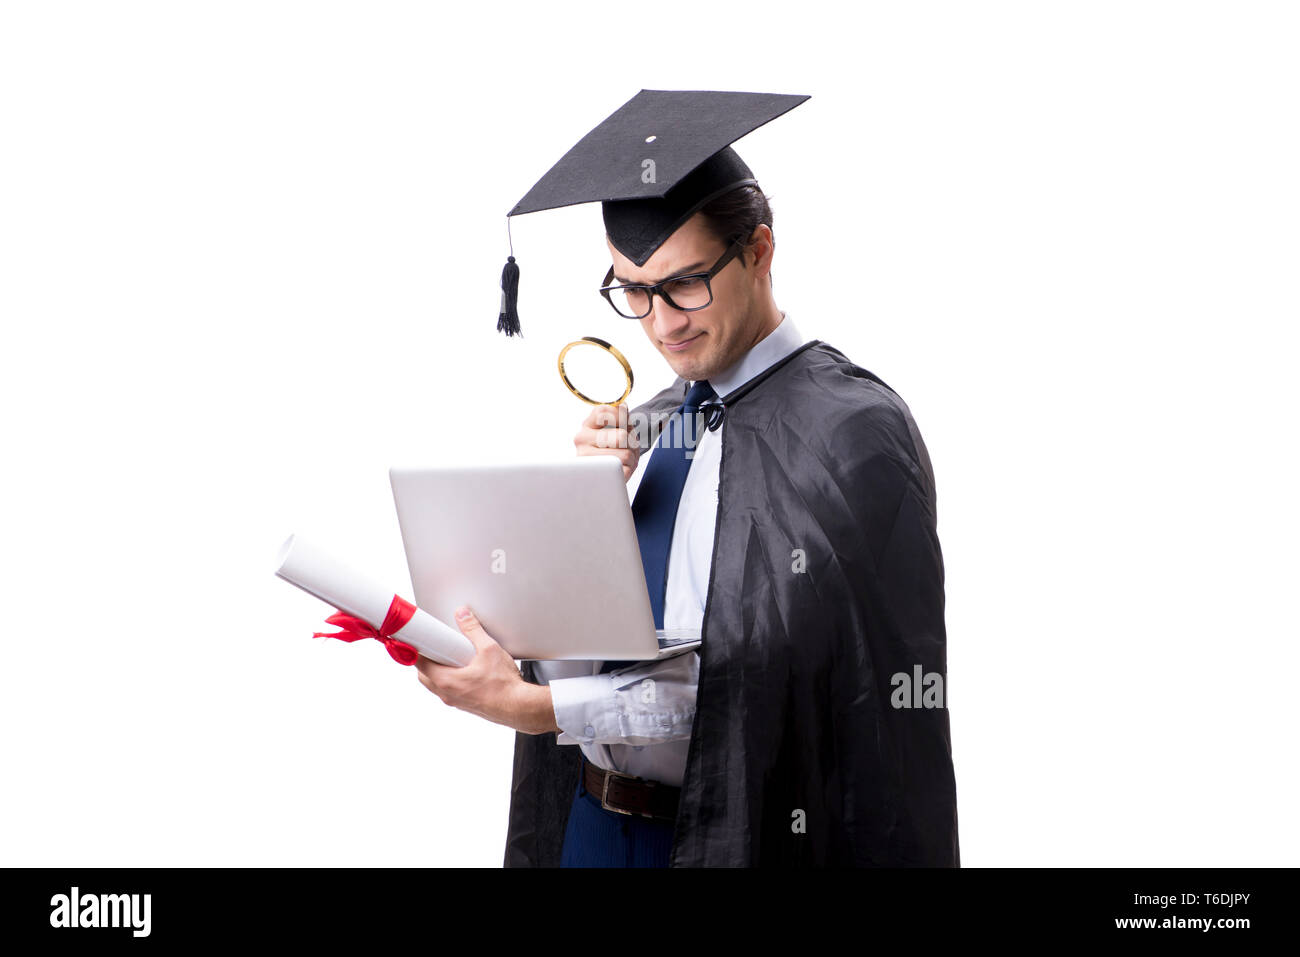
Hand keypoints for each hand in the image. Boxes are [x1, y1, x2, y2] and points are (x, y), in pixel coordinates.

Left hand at [415, 606, 558, 734]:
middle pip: (424, 674)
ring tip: (450, 656)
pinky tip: (463, 670)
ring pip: (435, 684)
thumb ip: (473, 630)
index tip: (414, 640)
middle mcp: (447, 693)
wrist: (519, 707)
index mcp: (446, 681)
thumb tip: (463, 616)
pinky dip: (449, 679)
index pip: (419, 664)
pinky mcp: (464, 705)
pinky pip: (448, 690)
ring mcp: (455, 701)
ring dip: (437, 670)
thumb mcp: (489, 650)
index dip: (415, 649)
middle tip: (433, 645)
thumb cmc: (504, 685)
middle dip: (425, 659)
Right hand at [574, 402, 639, 481]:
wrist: (603, 473)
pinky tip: (619, 470)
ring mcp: (586, 458)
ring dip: (631, 458)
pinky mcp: (596, 476)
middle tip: (626, 446)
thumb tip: (622, 406)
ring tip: (623, 459)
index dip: (621, 416)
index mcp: (587, 425)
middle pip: (621, 436)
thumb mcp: (617, 428)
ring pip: (625, 455)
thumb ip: (620, 416)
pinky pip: (624, 470)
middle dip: (631, 442)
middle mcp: (581, 439)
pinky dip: (627, 470)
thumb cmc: (613, 448)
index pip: (604, 412)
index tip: (625, 424)